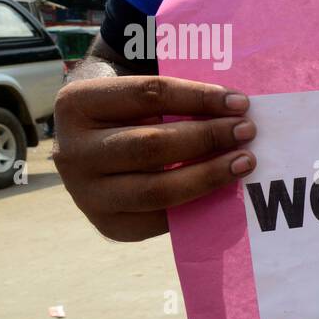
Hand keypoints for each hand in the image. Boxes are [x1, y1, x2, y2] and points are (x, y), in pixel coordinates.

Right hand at [53, 75, 255, 241]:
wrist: (93, 150)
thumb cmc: (127, 113)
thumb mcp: (134, 95)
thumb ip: (174, 98)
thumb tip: (235, 109)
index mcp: (77, 104)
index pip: (149, 96)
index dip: (199, 97)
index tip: (240, 102)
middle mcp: (72, 151)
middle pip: (151, 146)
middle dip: (207, 137)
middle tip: (246, 131)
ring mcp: (85, 193)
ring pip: (157, 189)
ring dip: (209, 175)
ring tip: (244, 162)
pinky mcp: (108, 224)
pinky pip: (161, 218)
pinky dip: (197, 203)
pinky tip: (223, 190)